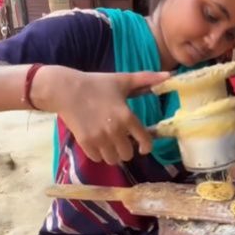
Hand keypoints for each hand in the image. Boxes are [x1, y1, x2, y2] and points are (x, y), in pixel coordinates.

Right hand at [39, 67, 170, 164]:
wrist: (65, 89)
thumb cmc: (97, 84)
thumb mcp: (123, 80)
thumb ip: (146, 79)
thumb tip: (169, 75)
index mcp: (127, 116)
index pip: (144, 140)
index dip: (146, 146)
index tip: (144, 147)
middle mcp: (114, 130)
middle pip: (128, 154)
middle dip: (128, 150)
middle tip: (124, 142)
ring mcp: (99, 138)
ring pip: (113, 159)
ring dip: (114, 154)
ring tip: (111, 145)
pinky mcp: (84, 142)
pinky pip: (97, 158)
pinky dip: (100, 155)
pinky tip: (99, 145)